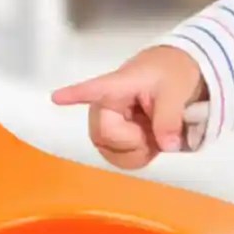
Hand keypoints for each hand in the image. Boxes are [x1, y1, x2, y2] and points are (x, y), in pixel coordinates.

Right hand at [51, 46, 206, 168]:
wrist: (174, 75)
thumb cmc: (170, 73)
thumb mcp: (176, 91)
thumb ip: (170, 118)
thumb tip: (168, 146)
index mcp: (117, 87)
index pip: (93, 90)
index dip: (74, 95)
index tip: (56, 97)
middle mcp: (104, 106)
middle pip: (104, 135)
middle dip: (132, 141)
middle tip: (153, 131)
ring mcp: (107, 125)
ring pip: (110, 152)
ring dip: (136, 152)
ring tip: (151, 135)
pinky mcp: (114, 140)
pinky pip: (118, 160)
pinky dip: (138, 157)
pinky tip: (148, 143)